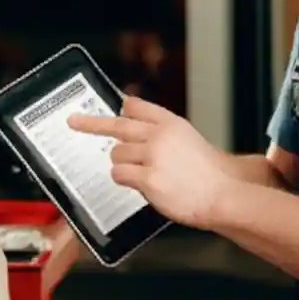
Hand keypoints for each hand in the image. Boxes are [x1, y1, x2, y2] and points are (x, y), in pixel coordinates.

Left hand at [68, 96, 232, 229]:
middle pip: (117, 125)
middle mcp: (160, 135)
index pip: (137, 107)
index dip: (121, 108)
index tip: (108, 107)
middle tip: (75, 122)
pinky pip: (120, 175)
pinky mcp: (148, 178)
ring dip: (124, 165)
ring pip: (117, 155)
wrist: (223, 193)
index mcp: (171, 123)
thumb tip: (134, 127)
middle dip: (91, 123)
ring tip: (146, 174)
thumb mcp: (187, 138)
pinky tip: (143, 184)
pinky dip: (125, 180)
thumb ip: (162, 131)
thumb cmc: (209, 172)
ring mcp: (153, 156)